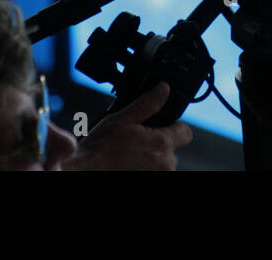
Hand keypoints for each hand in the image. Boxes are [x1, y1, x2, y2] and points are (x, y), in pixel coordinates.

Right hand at [62, 82, 193, 170]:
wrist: (86, 172)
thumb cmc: (100, 149)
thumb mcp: (121, 119)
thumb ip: (147, 104)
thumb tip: (164, 89)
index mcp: (162, 143)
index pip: (185, 132)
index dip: (173, 125)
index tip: (160, 126)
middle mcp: (165, 164)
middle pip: (171, 148)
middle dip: (157, 143)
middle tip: (136, 141)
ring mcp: (159, 177)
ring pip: (162, 163)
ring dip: (150, 158)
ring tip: (129, 155)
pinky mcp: (150, 182)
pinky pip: (153, 172)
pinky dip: (144, 168)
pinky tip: (127, 165)